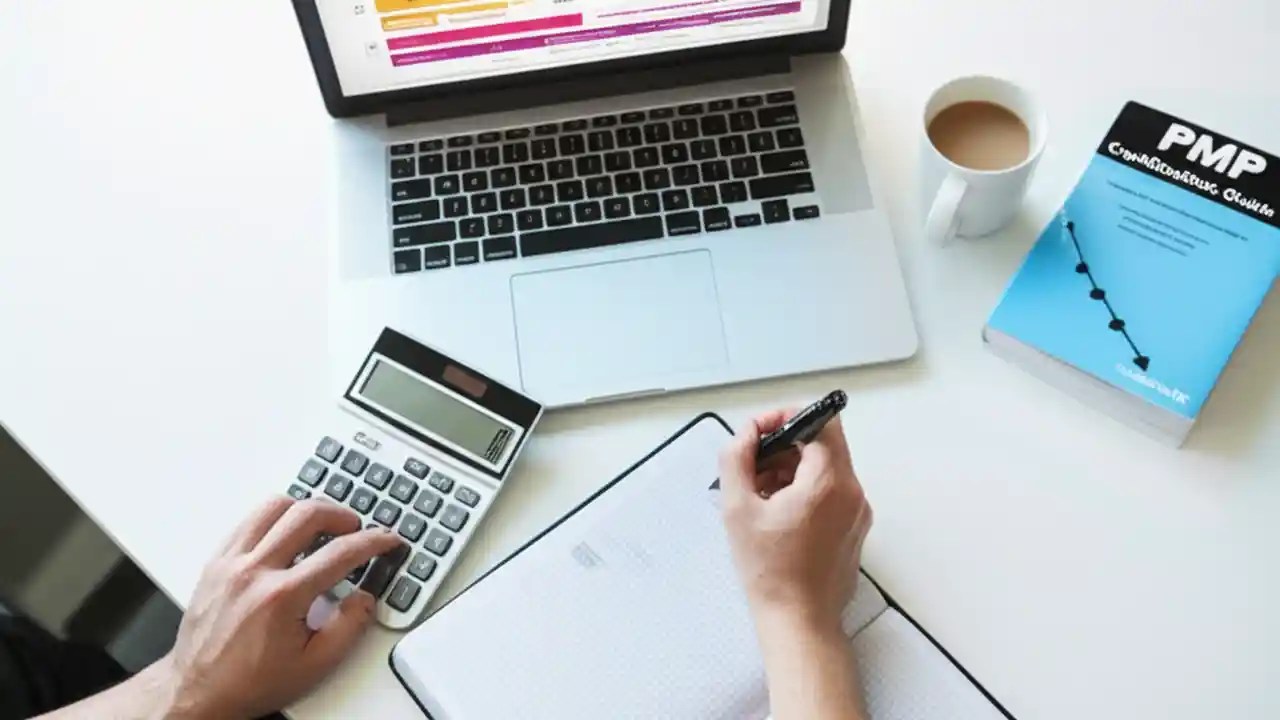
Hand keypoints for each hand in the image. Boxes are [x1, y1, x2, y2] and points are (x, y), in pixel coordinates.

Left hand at [159, 497, 403, 718]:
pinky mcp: (215, 563)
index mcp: (281, 598)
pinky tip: (285, 535)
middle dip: (342, 515)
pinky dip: (273, 519)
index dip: (373, 541)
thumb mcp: (314, 666)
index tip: (386, 539)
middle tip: (355, 528)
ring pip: (273, 507)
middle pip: (307, 514)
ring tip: (320, 526)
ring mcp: (229, 564)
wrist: (198, 693)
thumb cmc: (250, 683)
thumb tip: (365, 597)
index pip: (340, 553)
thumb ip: (348, 628)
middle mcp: (253, 572)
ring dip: (304, 509)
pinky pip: (247, 521)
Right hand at [719, 409, 872, 631]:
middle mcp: (853, 492)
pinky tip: (778, 515)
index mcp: (829, 481)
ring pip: (827, 468)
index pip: (821, 419)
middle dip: (784, 447)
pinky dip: (806, 491)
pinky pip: (832, 492)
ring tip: (761, 496)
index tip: (761, 432)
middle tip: (754, 467)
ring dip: (792, 470)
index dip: (787, 416)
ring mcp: (858, 511)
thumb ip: (737, 458)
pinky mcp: (855, 528)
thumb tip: (745, 433)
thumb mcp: (737, 508)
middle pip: (823, 444)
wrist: (799, 621)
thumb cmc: (771, 572)